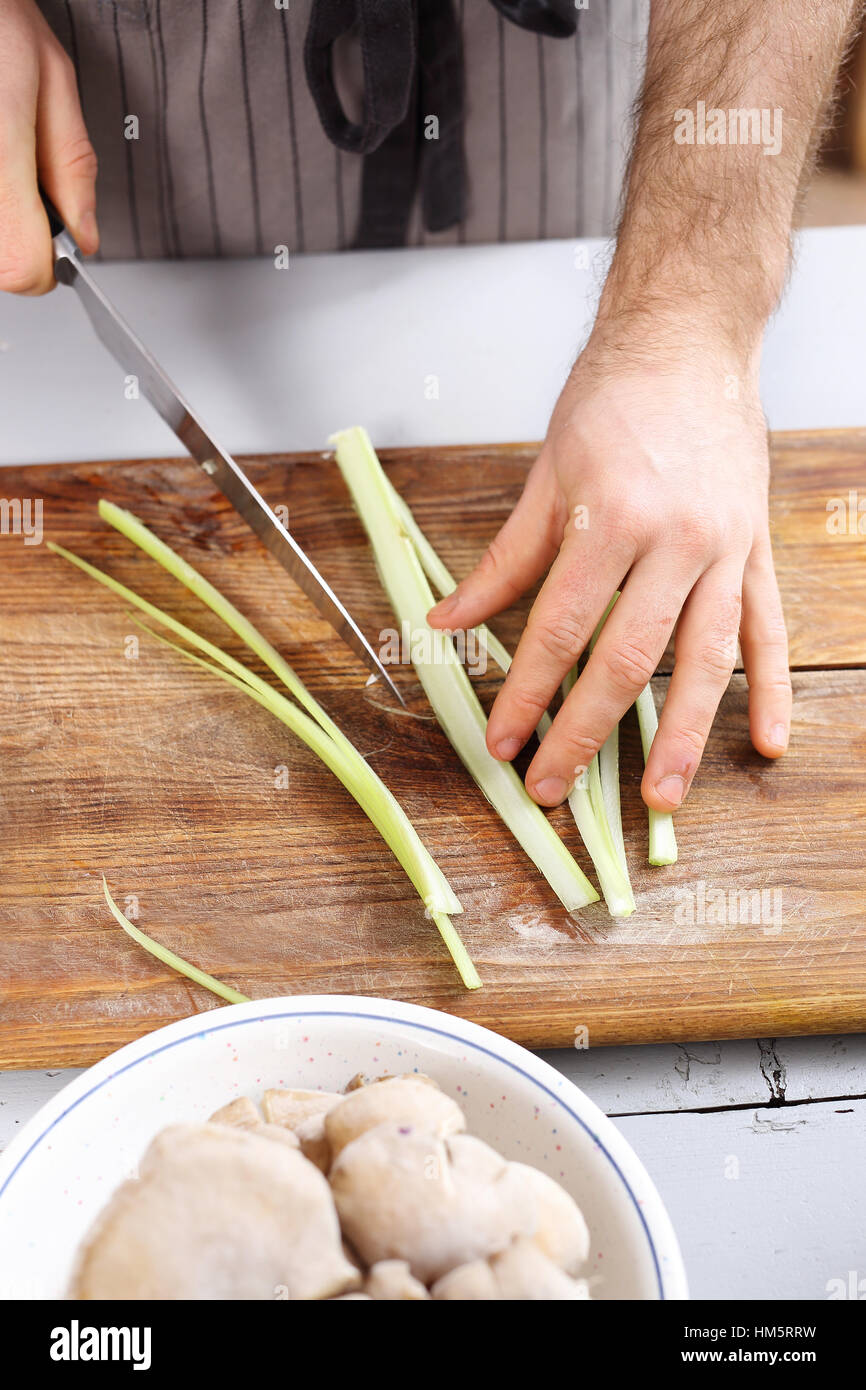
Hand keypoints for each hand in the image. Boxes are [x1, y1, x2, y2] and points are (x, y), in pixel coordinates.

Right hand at [0, 0, 97, 293]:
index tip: (57, 244)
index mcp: (1, 154)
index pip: (20, 268)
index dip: (46, 267)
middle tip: (25, 186)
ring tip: (7, 160)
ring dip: (2, 218)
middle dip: (19, 239)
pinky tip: (0, 163)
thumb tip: (85, 236)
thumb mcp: (52, 77)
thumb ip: (73, 166)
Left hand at [427, 332, 791, 811]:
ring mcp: (725, 547)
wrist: (690, 339)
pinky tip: (765, 743)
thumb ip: (506, 560)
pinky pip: (766, 629)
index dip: (527, 693)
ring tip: (661, 797)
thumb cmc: (613, 399)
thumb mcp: (547, 474)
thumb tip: (449, 620)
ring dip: (682, 735)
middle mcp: (676, 540)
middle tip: (555, 787)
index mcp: (612, 518)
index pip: (560, 628)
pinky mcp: (755, 548)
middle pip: (629, 658)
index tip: (502, 743)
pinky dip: (770, 689)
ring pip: (705, 659)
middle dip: (588, 731)